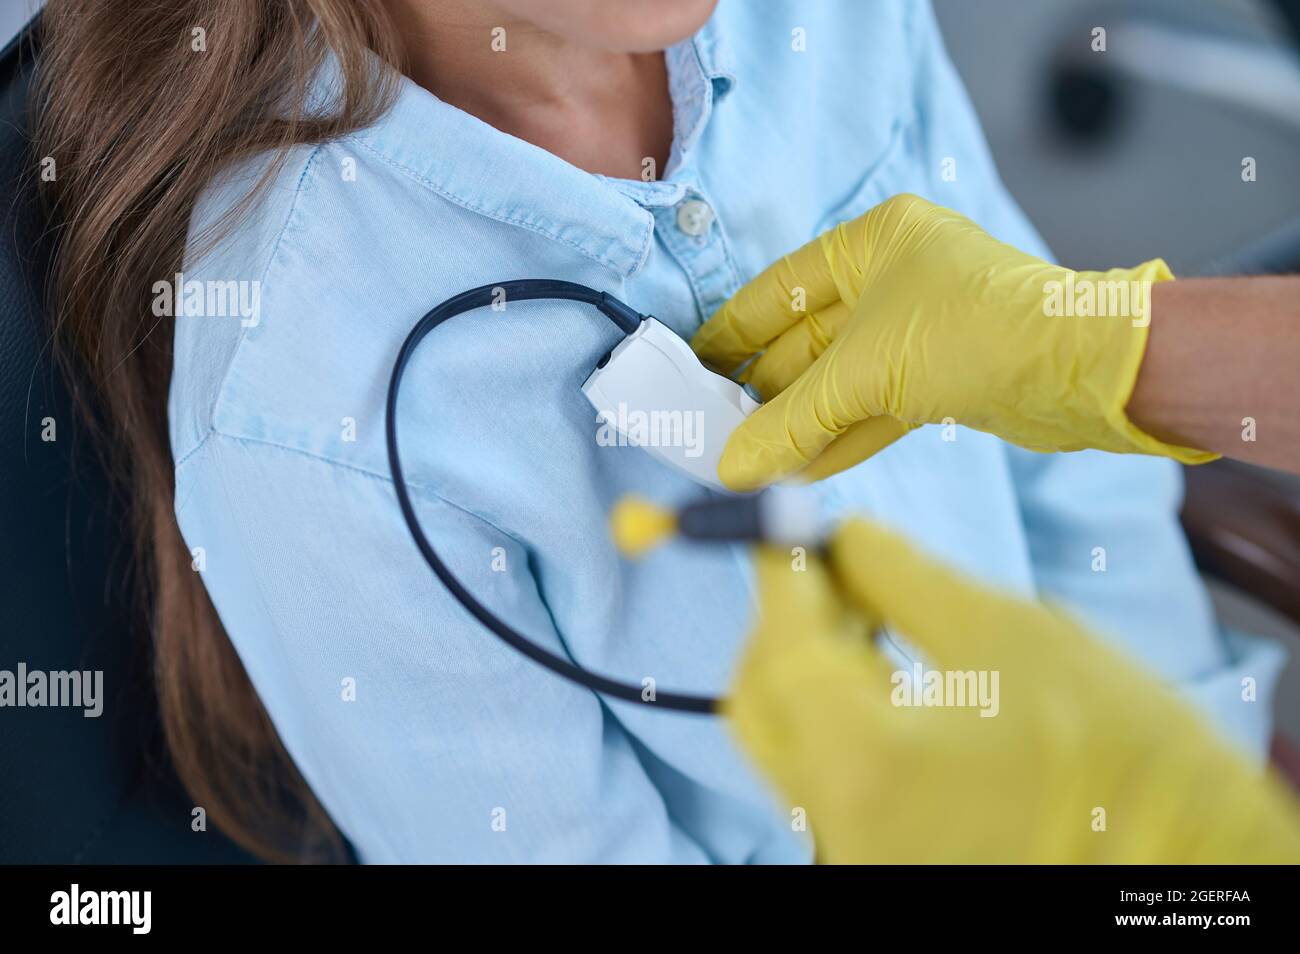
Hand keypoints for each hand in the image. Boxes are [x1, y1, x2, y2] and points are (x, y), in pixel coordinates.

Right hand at [693, 194, 1212, 491]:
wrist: (1082, 371)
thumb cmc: (974, 333)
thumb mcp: (866, 370)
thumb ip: (791, 419)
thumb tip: (734, 467)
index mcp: (873, 242)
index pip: (778, 291)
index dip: (730, 333)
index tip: (690, 368)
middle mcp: (894, 278)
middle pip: (806, 340)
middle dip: (762, 391)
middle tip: (712, 432)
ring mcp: (920, 329)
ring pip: (839, 380)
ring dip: (797, 422)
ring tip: (746, 461)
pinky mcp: (942, 376)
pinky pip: (872, 407)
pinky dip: (836, 437)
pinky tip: (794, 467)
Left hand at [726, 519, 1299, 862]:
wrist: (1184, 866)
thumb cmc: (1122, 753)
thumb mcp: (1009, 631)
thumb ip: (899, 576)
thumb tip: (842, 538)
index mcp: (862, 761)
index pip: (780, 644)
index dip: (779, 568)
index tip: (784, 515)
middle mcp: (835, 820)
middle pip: (760, 698)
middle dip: (786, 619)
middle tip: (831, 562)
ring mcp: (851, 848)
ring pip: (786, 739)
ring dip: (808, 663)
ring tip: (864, 609)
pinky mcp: (876, 855)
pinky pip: (821, 774)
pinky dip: (833, 713)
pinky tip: (879, 668)